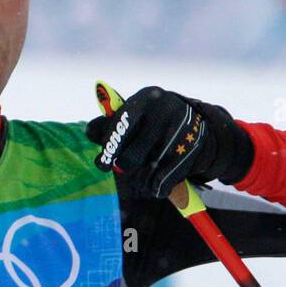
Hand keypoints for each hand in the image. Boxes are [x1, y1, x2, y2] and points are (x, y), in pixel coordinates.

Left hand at [85, 86, 252, 198]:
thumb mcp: (132, 116)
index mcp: (145, 98)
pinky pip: (165, 180)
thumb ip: (108, 125)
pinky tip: (156, 186)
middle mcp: (164, 110)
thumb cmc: (151, 122)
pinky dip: (157, 188)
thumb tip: (90, 133)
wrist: (195, 123)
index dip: (109, 149)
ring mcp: (180, 131)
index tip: (103, 165)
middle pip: (132, 157)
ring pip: (148, 172)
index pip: (121, 126)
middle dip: (126, 167)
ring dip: (141, 181)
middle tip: (127, 168)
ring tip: (141, 179)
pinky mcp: (191, 149)